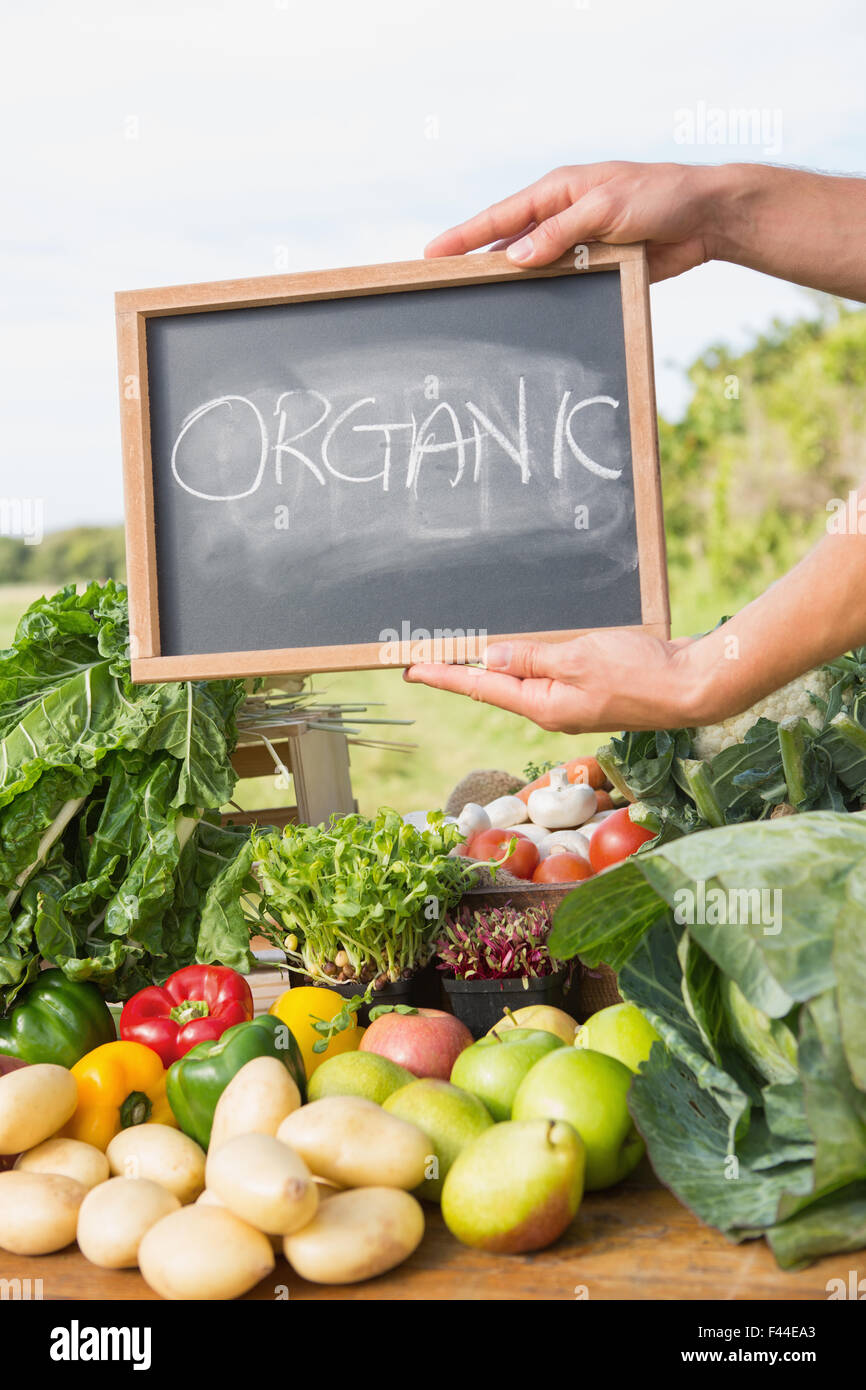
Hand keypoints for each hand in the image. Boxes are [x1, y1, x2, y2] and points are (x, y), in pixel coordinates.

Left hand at [403, 629, 701, 733]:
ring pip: (522, 678)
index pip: (481, 687)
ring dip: (491, 664)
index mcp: (544, 705)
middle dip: (458, 670)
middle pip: (495, 685)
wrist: (692, 687)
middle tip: (421, 656)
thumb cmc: (642, 673)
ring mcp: (572, 701)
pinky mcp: (591, 689)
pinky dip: (526, 659)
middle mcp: (552, 708)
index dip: (443, 675)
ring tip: (457, 652)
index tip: (409, 667)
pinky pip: (548, 672)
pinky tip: (517, 649)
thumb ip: (532, 658)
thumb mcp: (579, 658)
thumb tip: (489, 659)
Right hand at [425, 160, 725, 281]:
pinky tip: (526, 312)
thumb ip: (559, 233)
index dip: (465, 235)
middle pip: (510, 243)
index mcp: (559, 191)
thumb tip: (515, 257)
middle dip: (477, 260)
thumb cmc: (660, 196)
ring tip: (475, 302)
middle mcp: (563, 217)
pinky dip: (545, 297)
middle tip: (441, 281)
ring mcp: (578, 243)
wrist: (707, 218)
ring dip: (511, 284)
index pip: (501, 216)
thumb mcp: (605, 209)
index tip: (432, 252)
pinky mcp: (597, 267)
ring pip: (534, 268)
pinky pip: (562, 284)